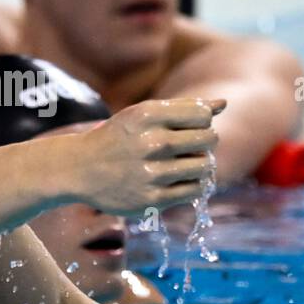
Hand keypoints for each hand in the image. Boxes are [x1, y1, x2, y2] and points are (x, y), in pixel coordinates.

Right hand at [67, 98, 223, 214]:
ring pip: (204, 166)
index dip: (203, 121)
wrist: (80, 169)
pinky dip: (193, 184)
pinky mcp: (152, 199)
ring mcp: (152, 173)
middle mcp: (151, 142)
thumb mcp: (144, 114)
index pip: (203, 116)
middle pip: (208, 140)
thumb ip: (183, 108)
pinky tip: (179, 179)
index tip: (191, 127)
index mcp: (148, 115)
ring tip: (185, 163)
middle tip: (190, 146)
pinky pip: (193, 190)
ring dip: (201, 165)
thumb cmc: (119, 137)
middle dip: (205, 142)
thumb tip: (223, 104)